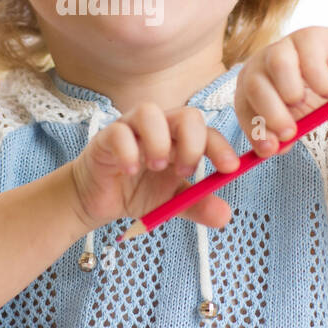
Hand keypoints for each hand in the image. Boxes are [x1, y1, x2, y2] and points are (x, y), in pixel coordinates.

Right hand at [69, 103, 240, 232]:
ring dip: (159, 142)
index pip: (207, 132)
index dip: (221, 147)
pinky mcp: (105, 138)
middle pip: (187, 115)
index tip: (230, 169)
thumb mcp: (171, 203)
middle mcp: (158, 128)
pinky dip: (128, 152)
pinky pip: (118, 132)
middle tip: (184, 172)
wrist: (97, 201)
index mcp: (178, 140)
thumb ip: (197, 206)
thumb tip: (225, 215)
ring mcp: (130, 129)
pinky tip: (130, 171)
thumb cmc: (136, 192)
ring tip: (156, 167)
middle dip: (193, 144)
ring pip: (150, 112)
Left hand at [234, 27, 327, 158]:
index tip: (269, 151)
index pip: (243, 106)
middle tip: (289, 133)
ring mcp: (285, 46)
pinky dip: (318, 77)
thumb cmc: (317, 97)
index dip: (253, 129)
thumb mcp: (300, 120)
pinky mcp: (310, 36)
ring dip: (287, 89)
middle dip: (270, 113)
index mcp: (253, 85)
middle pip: (253, 84)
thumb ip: (286, 134)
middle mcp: (263, 63)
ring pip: (276, 63)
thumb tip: (274, 149)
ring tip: (303, 104)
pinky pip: (308, 55)